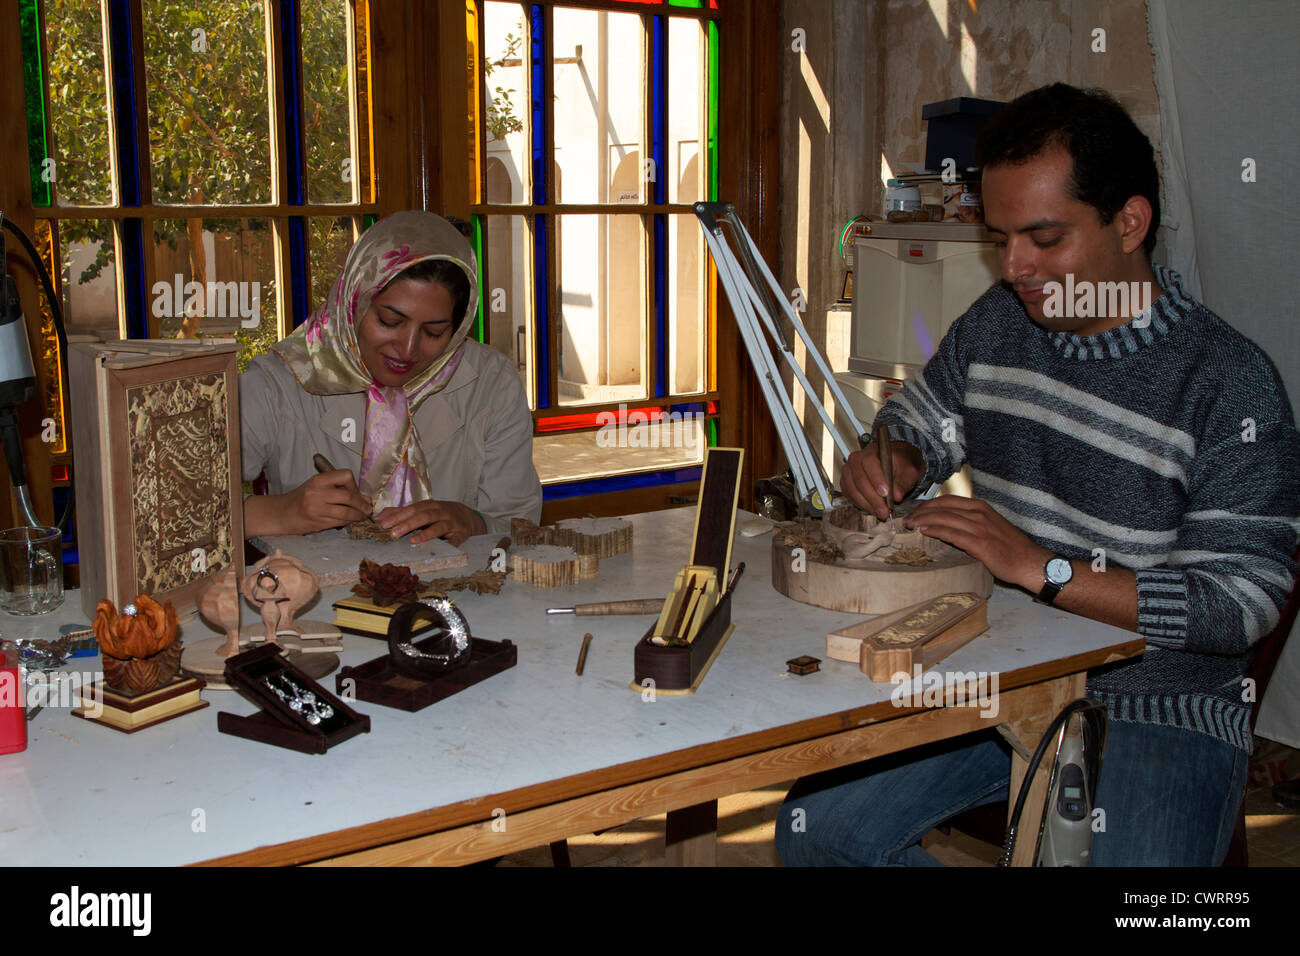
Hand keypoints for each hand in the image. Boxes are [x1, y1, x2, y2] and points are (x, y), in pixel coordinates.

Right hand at [283, 469, 371, 533]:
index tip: (357, 492)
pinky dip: (347, 522)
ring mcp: (316, 509)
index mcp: (318, 480)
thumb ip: (339, 489)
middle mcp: (317, 493)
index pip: (346, 476)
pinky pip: (339, 522)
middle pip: (348, 496)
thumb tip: (365, 498)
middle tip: (366, 508)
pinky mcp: (317, 522)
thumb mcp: (318, 487)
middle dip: (361, 504)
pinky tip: (348, 520)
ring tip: (360, 516)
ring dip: (357, 515)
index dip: (355, 485)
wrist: (282, 513)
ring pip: (345, 513)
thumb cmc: (302, 498)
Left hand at [374, 500, 485, 546]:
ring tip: (412, 541)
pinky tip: (441, 549)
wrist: (467, 516)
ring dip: (425, 534)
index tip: (383, 524)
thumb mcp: (422, 510)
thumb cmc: (440, 514)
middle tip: (393, 533)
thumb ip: (401, 513)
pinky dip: (449, 544)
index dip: (397, 516)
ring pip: (438, 526)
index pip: (412, 509)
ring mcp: (451, 523)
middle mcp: (440, 512)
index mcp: (429, 505)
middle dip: (407, 524)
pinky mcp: (461, 533)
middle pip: (423, 516)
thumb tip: (378, 517)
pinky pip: (455, 540)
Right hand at [841, 440, 924, 519]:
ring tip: (880, 513)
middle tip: (884, 510)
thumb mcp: (909, 471)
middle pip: (859, 479)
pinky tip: (872, 509)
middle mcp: (856, 460)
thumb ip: (904, 482)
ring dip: (866, 504)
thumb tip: (897, 496)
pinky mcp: (846, 483)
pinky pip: (849, 495)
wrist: (895, 464)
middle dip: (872, 498)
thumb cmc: (900, 465)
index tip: (886, 493)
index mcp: (872, 451)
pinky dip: (860, 504)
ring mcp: (849, 471)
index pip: (870, 463)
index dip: (876, 479)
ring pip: (852, 490)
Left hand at [904, 495, 1049, 589]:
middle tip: (906, 519)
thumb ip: (970, 523)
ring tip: (909, 525)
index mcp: (981, 507)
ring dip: (923, 520)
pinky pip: (952, 533)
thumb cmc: (1010, 548)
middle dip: (921, 511)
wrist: (1029, 562)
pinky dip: (936, 530)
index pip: (947, 500)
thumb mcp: (989, 527)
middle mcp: (979, 513)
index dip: (928, 505)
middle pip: (942, 507)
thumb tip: (948, 525)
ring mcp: (979, 527)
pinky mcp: (979, 543)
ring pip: (944, 518)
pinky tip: (923, 531)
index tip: (914, 512)